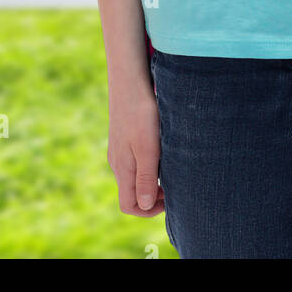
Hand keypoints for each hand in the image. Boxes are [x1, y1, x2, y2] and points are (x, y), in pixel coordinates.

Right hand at [109, 80, 165, 217]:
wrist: (129, 80)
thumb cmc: (141, 113)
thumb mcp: (147, 148)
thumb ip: (145, 178)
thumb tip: (145, 206)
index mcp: (123, 169)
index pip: (128, 205)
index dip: (148, 211)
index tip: (168, 202)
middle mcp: (117, 162)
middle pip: (131, 192)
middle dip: (152, 196)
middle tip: (174, 187)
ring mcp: (118, 148)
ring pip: (133, 175)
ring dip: (151, 179)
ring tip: (171, 168)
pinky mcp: (123, 135)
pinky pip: (133, 159)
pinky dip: (147, 164)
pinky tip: (161, 149)